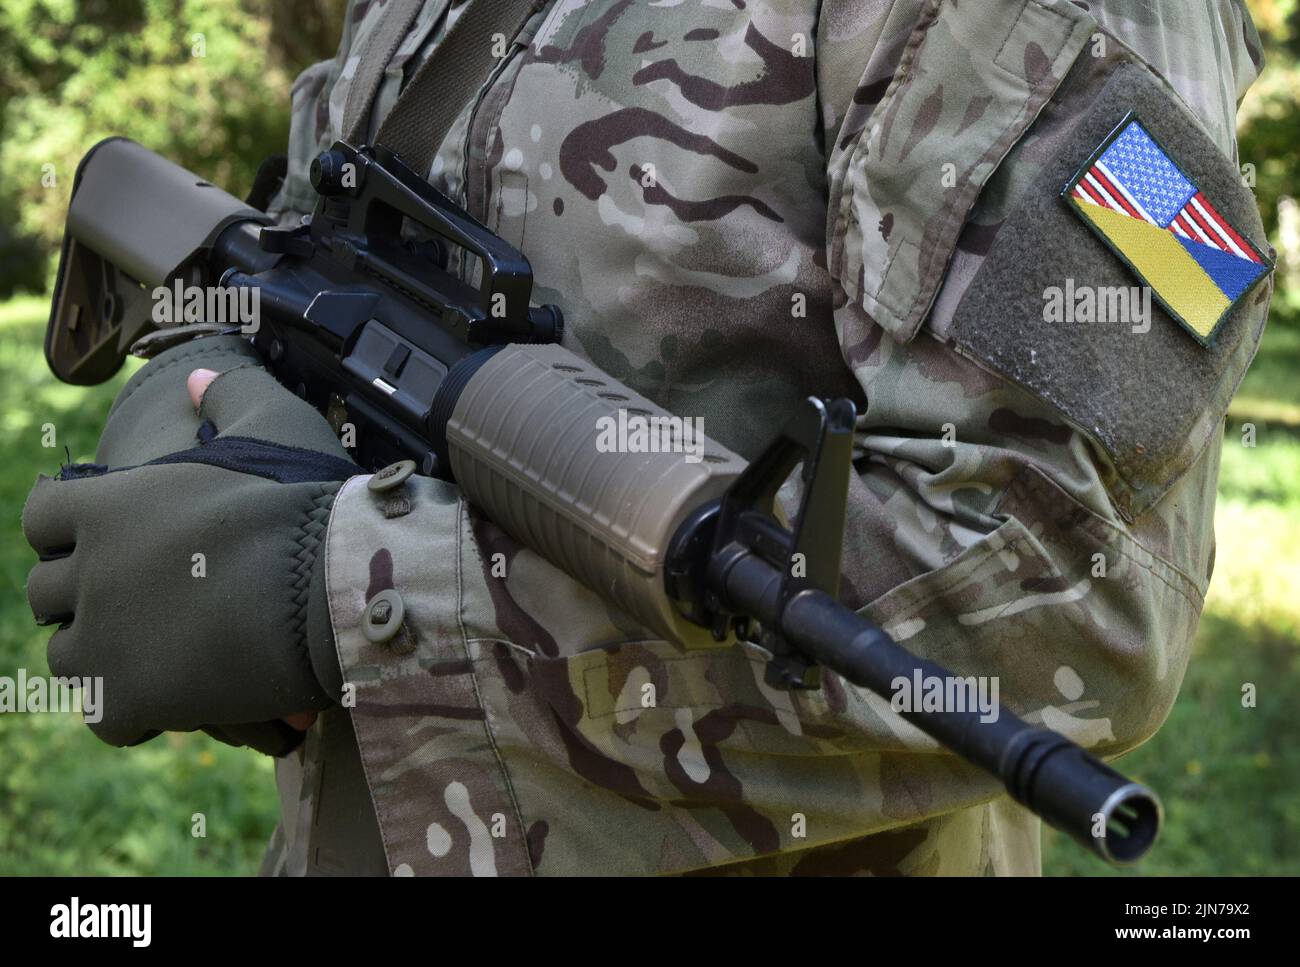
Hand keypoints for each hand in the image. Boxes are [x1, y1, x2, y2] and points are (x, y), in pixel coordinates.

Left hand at [23, 335, 357, 753]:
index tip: (105, 545)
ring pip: (67, 658)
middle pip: (44, 595)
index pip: (42, 518)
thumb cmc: (303, 504)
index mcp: (107, 505)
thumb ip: (226, 392)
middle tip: (138, 605)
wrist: (334, 587)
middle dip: (83, 599)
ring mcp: (103, 639)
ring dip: (104, 657)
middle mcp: (89, 571)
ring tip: (157, 656)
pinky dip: (133, 713)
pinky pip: (104, 717)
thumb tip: (196, 372)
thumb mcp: (273, 424)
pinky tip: (173, 702)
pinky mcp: (129, 697)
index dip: (69, 533)